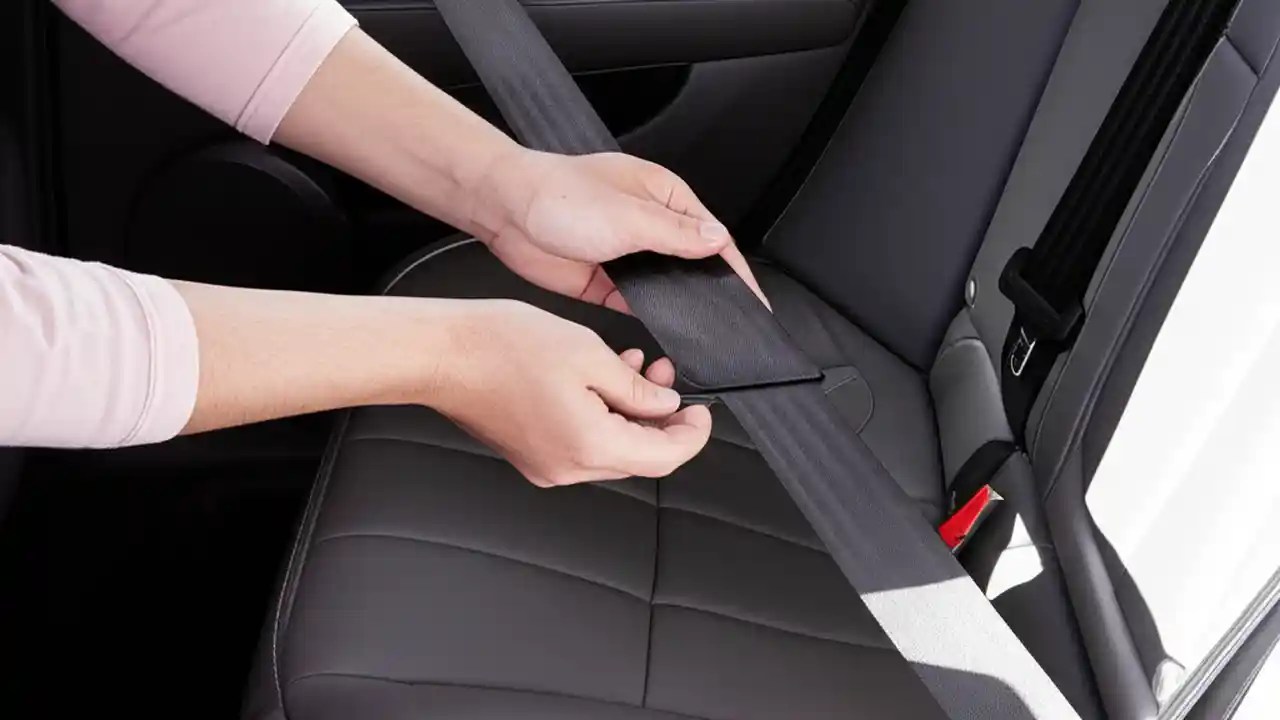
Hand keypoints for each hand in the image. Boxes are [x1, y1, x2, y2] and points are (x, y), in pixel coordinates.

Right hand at [432, 299, 712, 485]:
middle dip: (662, 418)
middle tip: (665, 376)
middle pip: (640, 457)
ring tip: (634, 368)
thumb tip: (664, 403)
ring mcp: (547, 466)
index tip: (701, 411)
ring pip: (612, 449)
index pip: (666, 457)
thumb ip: (635, 386)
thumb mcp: (588, 353)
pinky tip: (600, 381)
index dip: (692, 434)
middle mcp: (569, 468)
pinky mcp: (531, 455)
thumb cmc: (501, 347)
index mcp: (590, 446)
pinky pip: (582, 444)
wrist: (442, 354)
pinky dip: (602, 417)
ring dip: (632, 414)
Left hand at [474, 149, 768, 312]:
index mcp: (663, 196)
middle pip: (691, 261)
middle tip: (730, 318)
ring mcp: (626, 252)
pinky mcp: (603, 280)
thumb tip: (718, 241)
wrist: (505, 211)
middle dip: (709, 288)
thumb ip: (678, 234)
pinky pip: (636, 301)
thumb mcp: (630, 216)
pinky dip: (649, 313)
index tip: (753, 296)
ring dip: (677, 301)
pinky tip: (659, 327)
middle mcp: (648, 223)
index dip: (735, 267)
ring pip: (665, 284)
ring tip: (698, 326)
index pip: (713, 235)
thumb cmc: (558, 194)